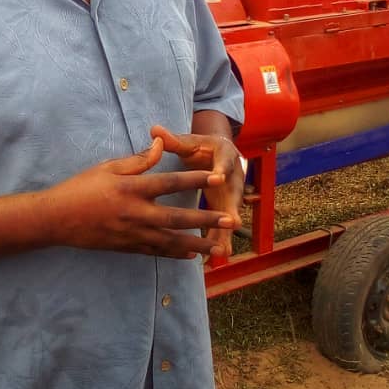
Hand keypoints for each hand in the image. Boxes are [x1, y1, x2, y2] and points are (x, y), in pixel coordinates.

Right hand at [49, 137, 231, 259]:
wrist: (57, 219)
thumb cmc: (81, 188)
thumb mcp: (108, 167)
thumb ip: (138, 160)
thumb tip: (160, 143)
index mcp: (131, 189)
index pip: (170, 182)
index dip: (195, 178)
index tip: (217, 176)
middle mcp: (135, 213)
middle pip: (177, 217)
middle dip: (205, 219)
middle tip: (229, 220)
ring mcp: (132, 234)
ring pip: (170, 241)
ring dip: (196, 244)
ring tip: (217, 246)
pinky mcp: (127, 247)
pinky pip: (156, 252)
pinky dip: (174, 254)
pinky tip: (190, 255)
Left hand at [150, 124, 243, 256]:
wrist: (220, 154)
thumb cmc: (201, 147)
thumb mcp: (189, 142)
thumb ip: (173, 139)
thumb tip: (155, 130)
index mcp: (224, 155)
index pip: (223, 160)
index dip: (221, 168)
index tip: (218, 176)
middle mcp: (233, 176)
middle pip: (233, 193)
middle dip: (232, 208)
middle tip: (232, 221)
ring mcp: (231, 194)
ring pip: (229, 214)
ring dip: (226, 233)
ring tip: (222, 251)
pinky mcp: (226, 208)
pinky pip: (222, 227)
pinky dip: (218, 241)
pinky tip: (212, 258)